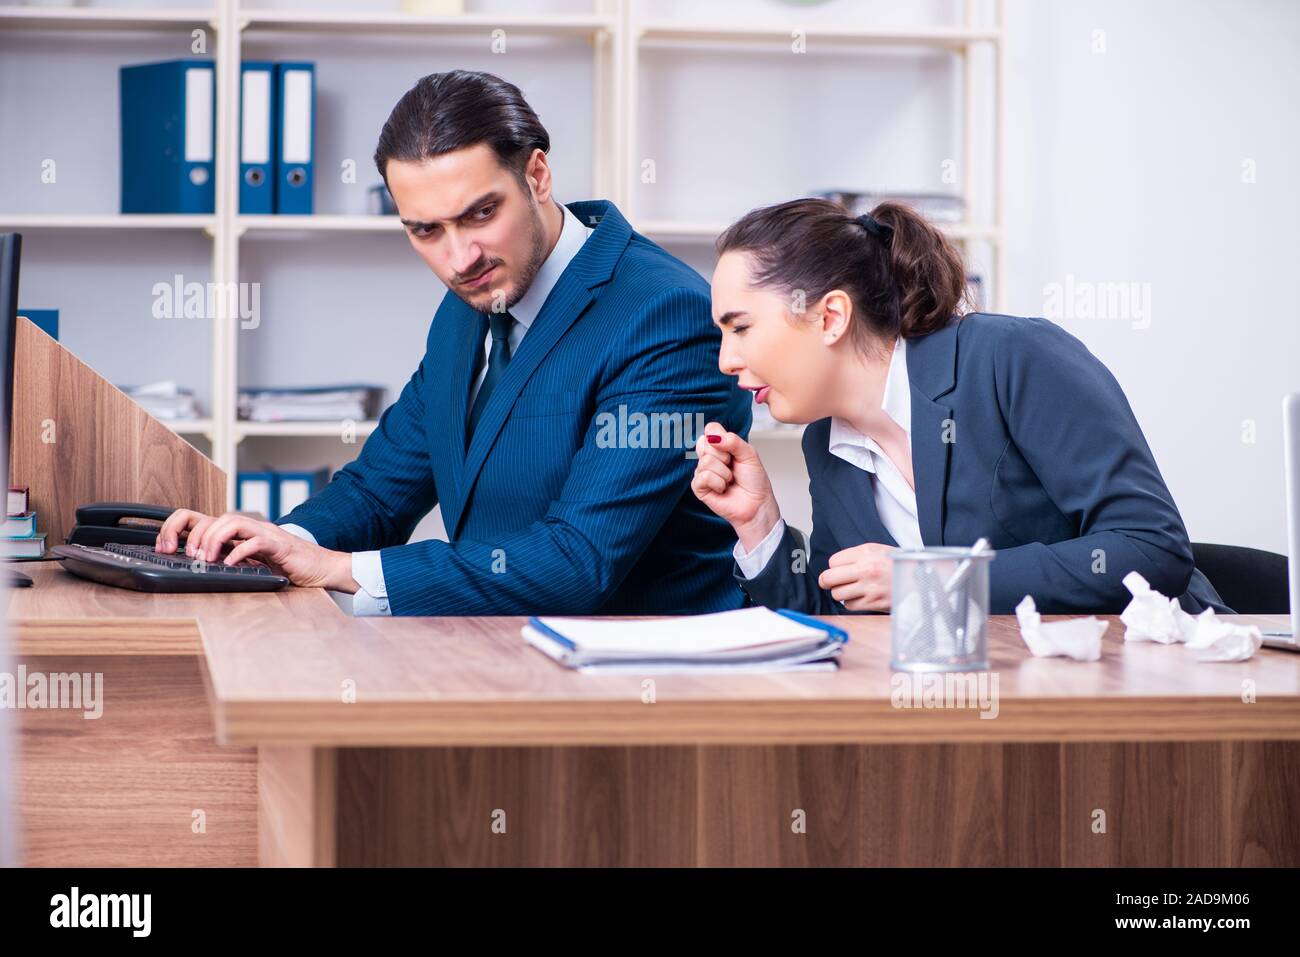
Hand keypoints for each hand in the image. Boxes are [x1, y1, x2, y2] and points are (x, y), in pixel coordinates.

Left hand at [154, 508, 357, 591]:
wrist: (322, 568)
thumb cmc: (287, 565)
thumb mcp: (249, 562)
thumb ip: (227, 557)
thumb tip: (196, 565)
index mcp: (237, 532)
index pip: (198, 517)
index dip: (176, 528)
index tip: (164, 547)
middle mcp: (249, 527)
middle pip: (211, 517)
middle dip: (191, 535)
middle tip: (186, 556)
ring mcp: (265, 533)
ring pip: (231, 522)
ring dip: (212, 539)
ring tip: (206, 559)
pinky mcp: (279, 545)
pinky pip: (255, 542)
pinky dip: (239, 552)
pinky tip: (230, 564)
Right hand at [691, 423, 780, 550]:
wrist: (757, 504)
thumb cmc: (754, 480)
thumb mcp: (750, 454)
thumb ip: (733, 441)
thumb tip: (713, 437)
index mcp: (720, 446)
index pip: (711, 429)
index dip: (721, 437)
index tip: (733, 450)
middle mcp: (709, 457)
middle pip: (705, 443)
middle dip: (724, 456)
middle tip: (733, 466)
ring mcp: (702, 471)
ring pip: (706, 461)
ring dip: (724, 473)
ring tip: (730, 480)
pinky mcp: (698, 487)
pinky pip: (704, 477)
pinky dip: (719, 483)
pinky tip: (723, 489)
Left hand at [818, 542, 895, 610]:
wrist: (922, 579)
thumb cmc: (899, 564)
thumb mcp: (879, 550)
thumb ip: (857, 555)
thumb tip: (835, 565)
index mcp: (867, 552)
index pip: (833, 561)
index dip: (834, 566)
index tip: (839, 569)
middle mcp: (867, 569)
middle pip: (829, 578)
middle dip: (827, 581)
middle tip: (830, 582)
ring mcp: (870, 588)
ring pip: (837, 594)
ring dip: (841, 593)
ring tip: (850, 589)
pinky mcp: (874, 603)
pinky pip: (849, 606)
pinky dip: (851, 603)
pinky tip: (860, 597)